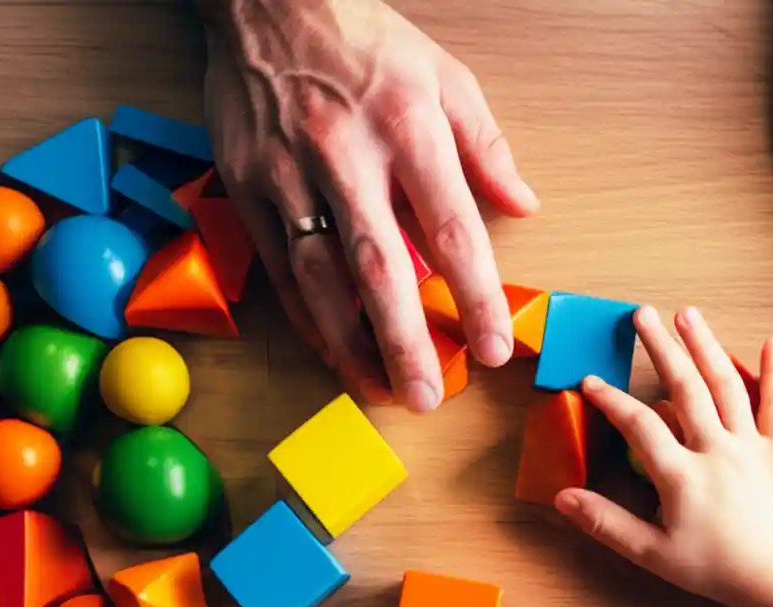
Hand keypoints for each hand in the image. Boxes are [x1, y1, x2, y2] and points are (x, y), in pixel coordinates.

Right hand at [198, 0, 538, 410]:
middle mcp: (347, 157)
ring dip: (351, 345)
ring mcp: (289, 174)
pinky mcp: (247, 184)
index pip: (450, 229)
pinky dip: (306, 317)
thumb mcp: (446, 77)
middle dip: (407, 342)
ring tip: (382, 391)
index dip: (474, 295)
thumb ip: (487, 147)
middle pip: (380, 269)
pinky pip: (278, 266)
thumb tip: (525, 206)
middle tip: (430, 398)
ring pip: (319, 279)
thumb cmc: (368, 41)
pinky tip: (333, 352)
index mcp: (409, 129)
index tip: (492, 347)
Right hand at [555, 307, 772, 606]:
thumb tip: (563, 499)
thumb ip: (607, 523)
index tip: (590, 380)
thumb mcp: (652, 553)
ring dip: (705, 346)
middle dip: (660, 348)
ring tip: (687, 314)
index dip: (612, 400)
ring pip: (726, 385)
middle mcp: (715, 449)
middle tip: (641, 314)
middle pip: (685, 388)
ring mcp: (748, 445)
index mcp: (682, 475)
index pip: (639, 425)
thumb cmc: (716, 568)